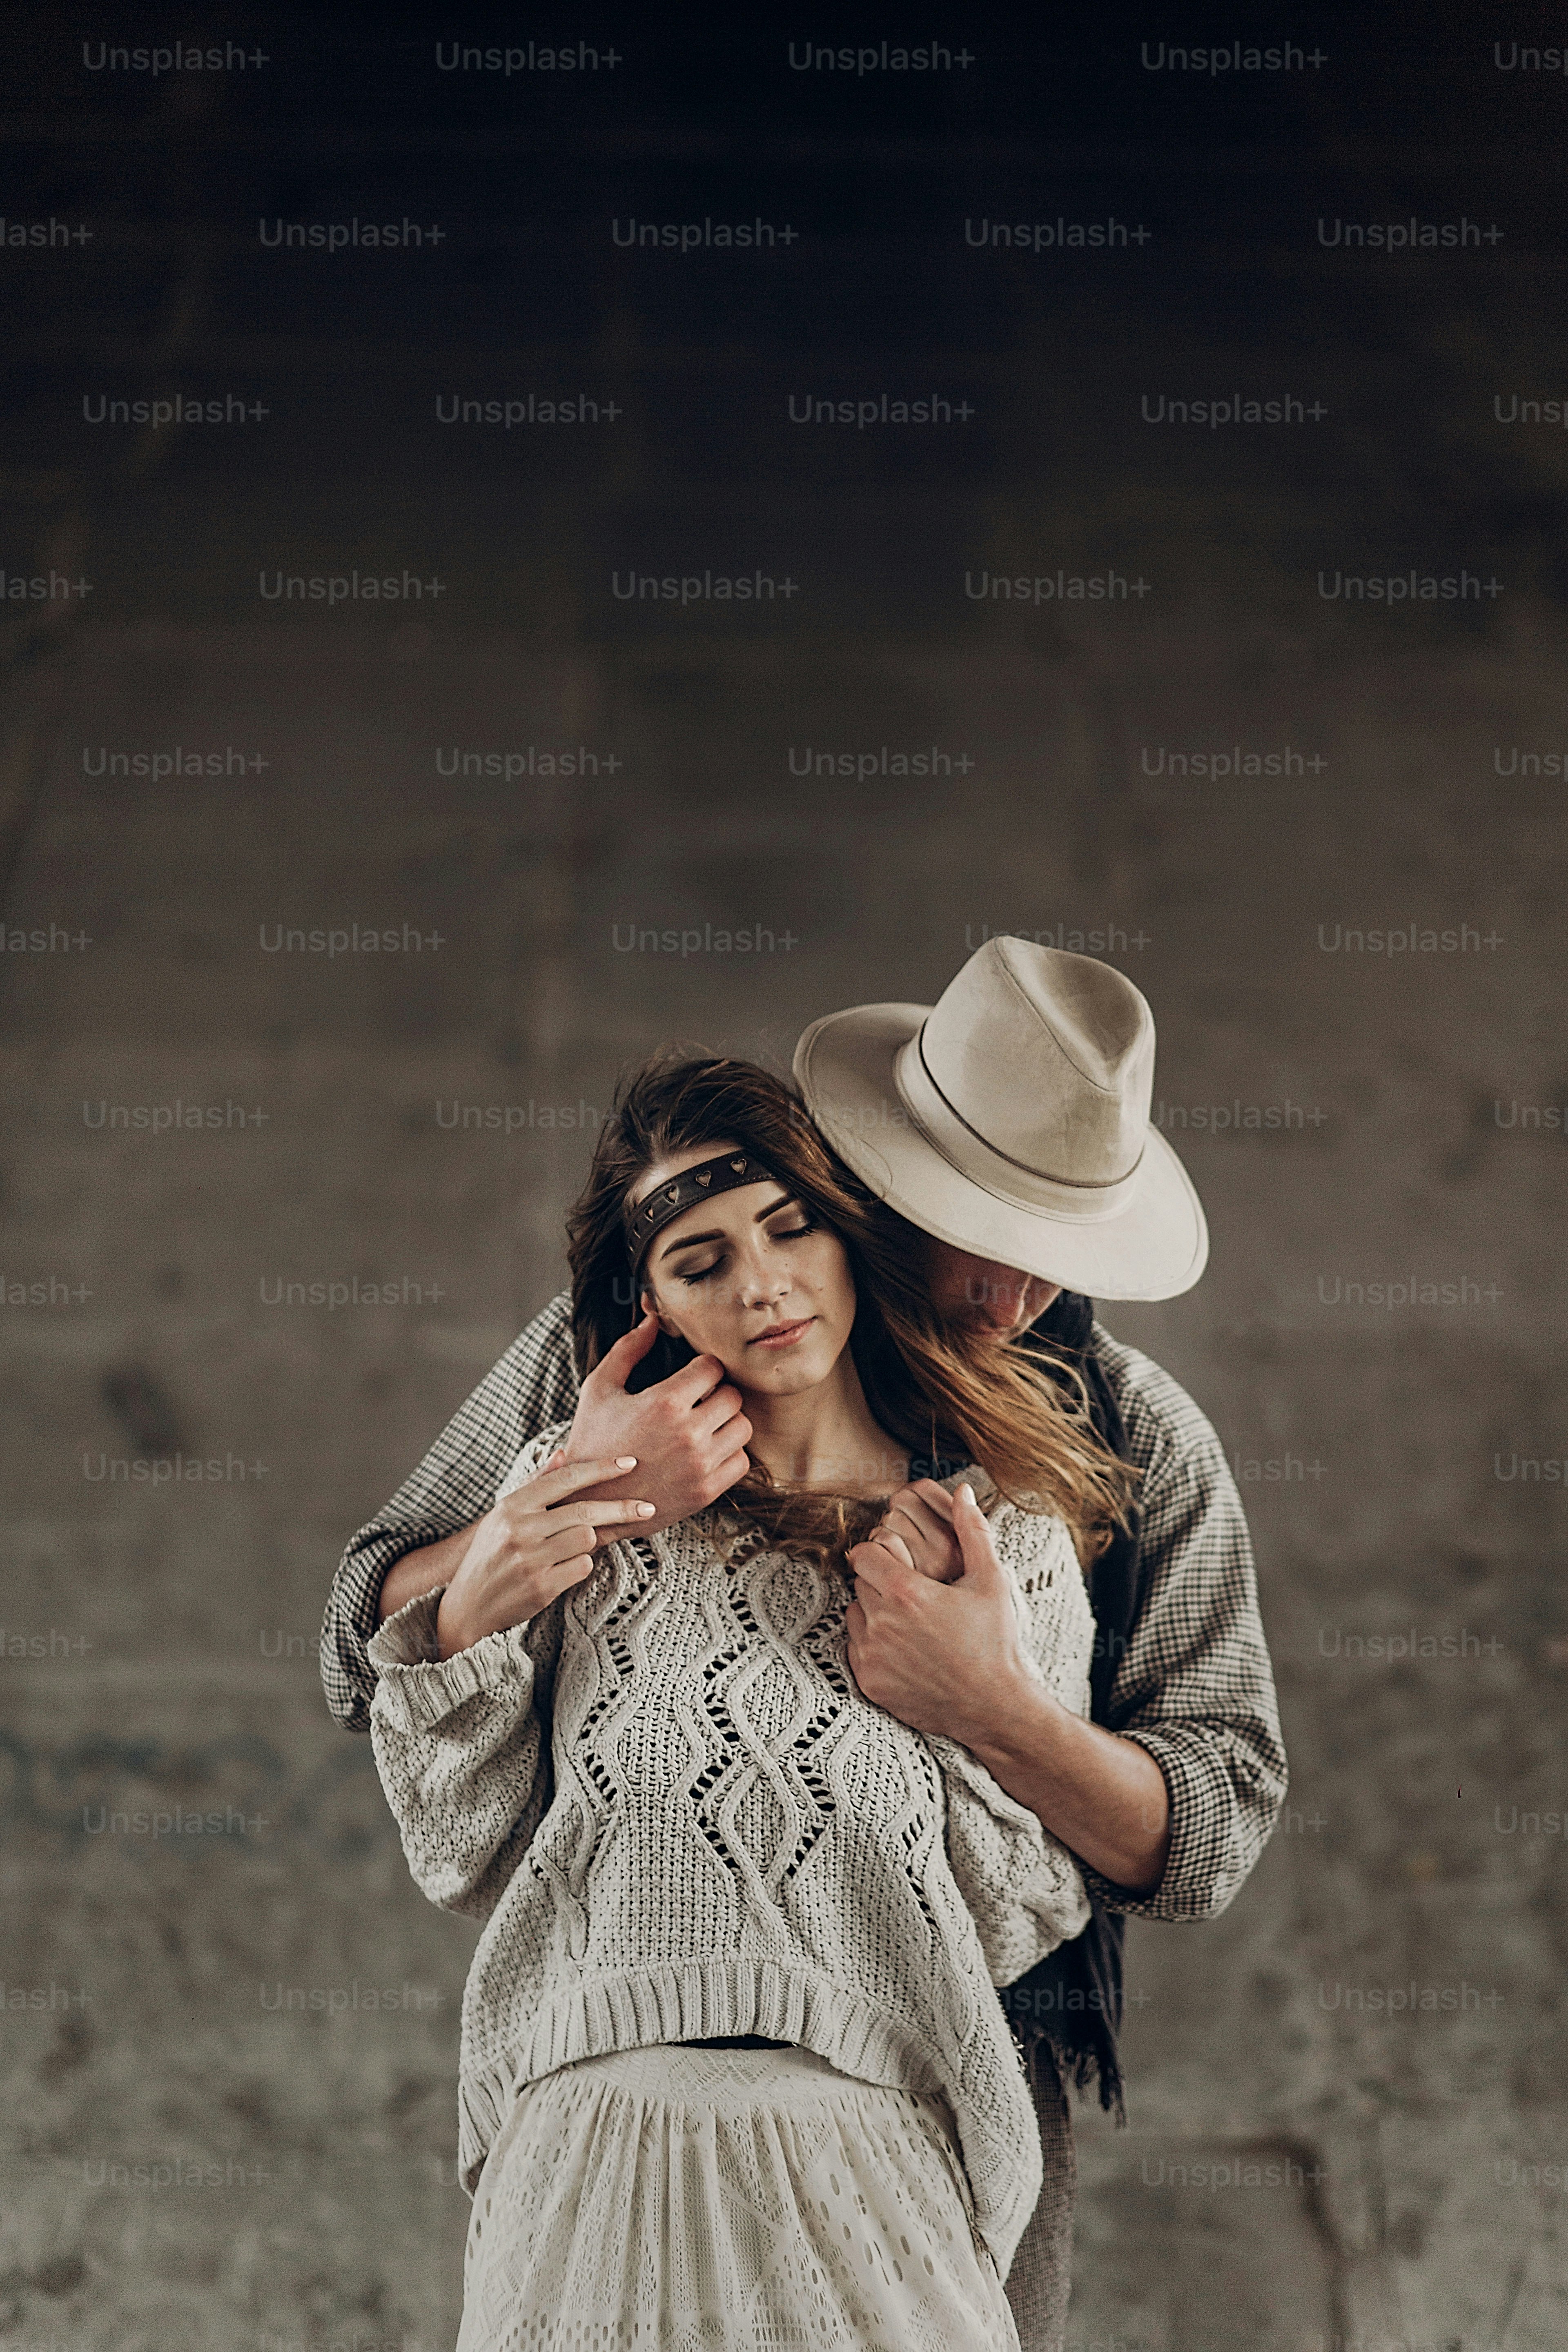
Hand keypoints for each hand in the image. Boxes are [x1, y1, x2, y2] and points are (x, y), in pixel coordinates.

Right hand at [435, 1453, 654, 1656]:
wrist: (466, 1606)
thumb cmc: (491, 1555)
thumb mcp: (504, 1516)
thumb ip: (536, 1485)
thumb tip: (564, 1453)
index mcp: (512, 1505)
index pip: (566, 1478)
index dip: (601, 1469)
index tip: (630, 1463)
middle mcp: (520, 1529)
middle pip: (585, 1511)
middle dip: (622, 1507)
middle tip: (648, 1507)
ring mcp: (530, 1559)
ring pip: (587, 1539)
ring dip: (590, 1543)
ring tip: (572, 1550)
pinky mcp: (540, 1587)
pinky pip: (583, 1567)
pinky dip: (582, 1566)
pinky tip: (564, 1570)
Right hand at [564, 1311, 751, 1531]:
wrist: (588, 1500)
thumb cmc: (593, 1440)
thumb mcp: (600, 1389)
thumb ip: (627, 1350)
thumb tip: (652, 1320)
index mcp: (664, 1402)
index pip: (712, 1367)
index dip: (703, 1368)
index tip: (692, 1377)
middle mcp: (688, 1433)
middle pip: (733, 1396)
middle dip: (717, 1393)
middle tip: (699, 1401)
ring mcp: (700, 1465)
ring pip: (742, 1427)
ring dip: (727, 1423)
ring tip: (705, 1425)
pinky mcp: (706, 1491)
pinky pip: (741, 1462)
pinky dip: (730, 1453)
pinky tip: (707, 1451)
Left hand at [846, 1483, 1029, 1746]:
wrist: (996, 1706)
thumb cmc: (997, 1640)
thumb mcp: (991, 1579)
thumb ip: (973, 1529)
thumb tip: (963, 1490)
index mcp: (906, 1592)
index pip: (864, 1554)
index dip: (881, 1553)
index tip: (899, 1562)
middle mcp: (882, 1623)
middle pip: (860, 1583)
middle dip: (881, 1582)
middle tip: (913, 1594)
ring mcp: (873, 1656)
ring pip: (856, 1615)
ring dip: (874, 1612)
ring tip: (911, 1622)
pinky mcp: (870, 1682)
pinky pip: (856, 1648)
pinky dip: (873, 1645)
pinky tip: (905, 1649)